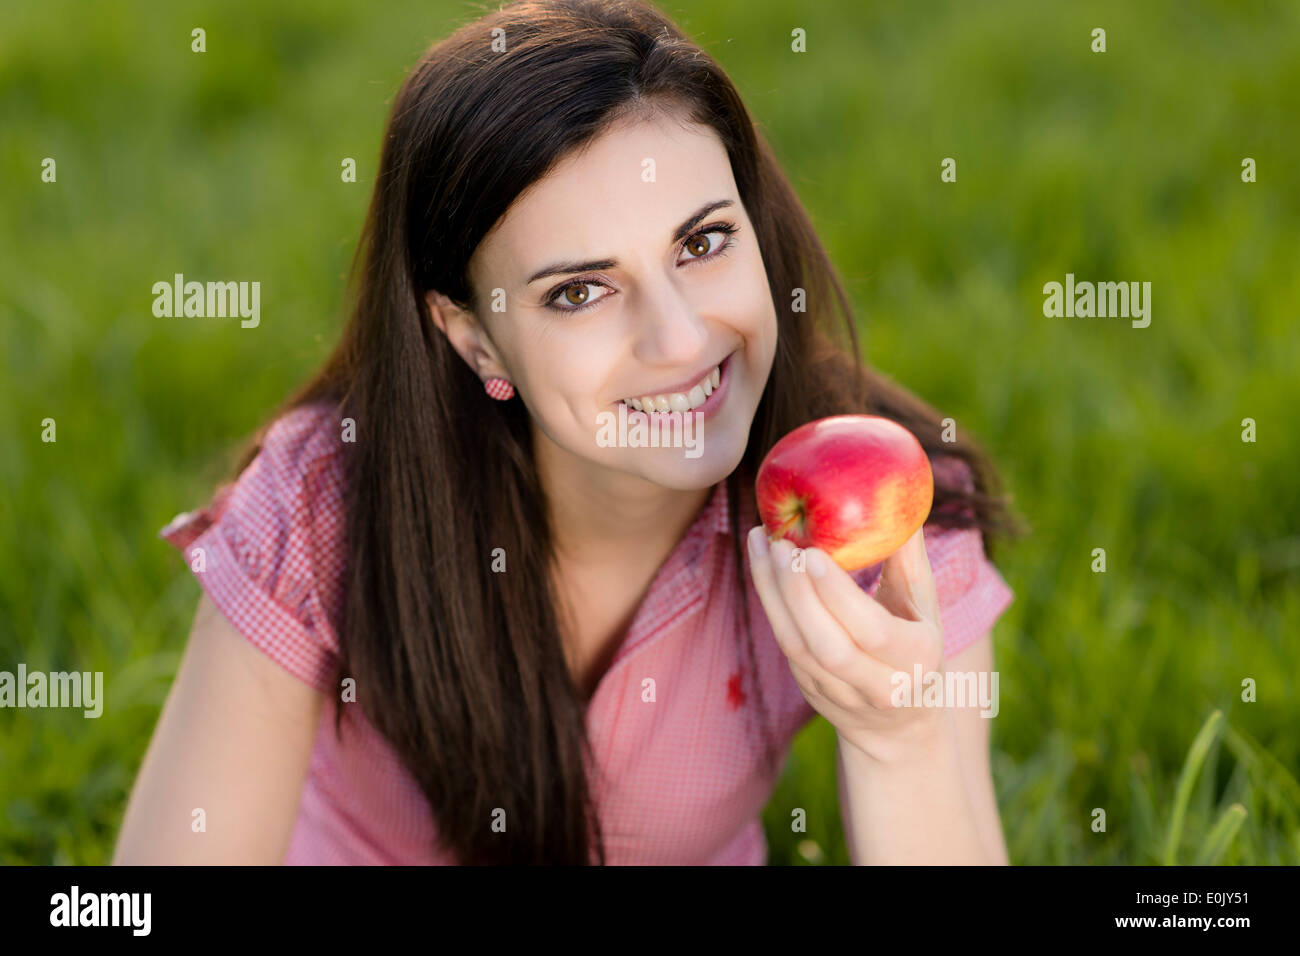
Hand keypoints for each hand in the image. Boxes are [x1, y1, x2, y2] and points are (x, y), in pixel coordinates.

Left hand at [746, 525, 948, 764]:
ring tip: (762, 543)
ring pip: (796, 646)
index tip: (813, 554)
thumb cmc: (916, 647)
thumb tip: (900, 499)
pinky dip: (771, 602)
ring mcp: (838, 693)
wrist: (900, 728)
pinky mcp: (809, 689)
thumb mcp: (925, 609)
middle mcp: (878, 686)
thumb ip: (909, 560)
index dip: (839, 596)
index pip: (873, 631)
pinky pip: (784, 645)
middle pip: (828, 645)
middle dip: (797, 593)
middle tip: (779, 542)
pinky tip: (763, 564)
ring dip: (772, 593)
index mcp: (917, 660)